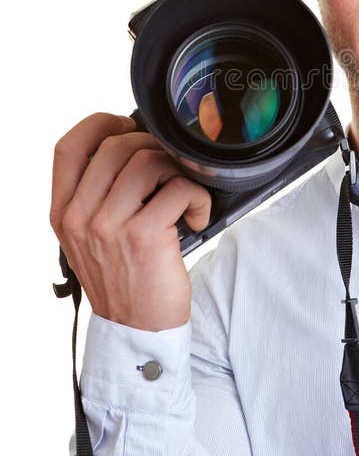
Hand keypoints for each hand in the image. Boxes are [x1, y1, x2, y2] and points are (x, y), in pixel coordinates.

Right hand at [50, 113, 210, 330]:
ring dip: (177, 173)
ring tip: (183, 198)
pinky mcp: (143, 236)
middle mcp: (79, 217)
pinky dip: (199, 198)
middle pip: (117, 146)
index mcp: (63, 213)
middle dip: (153, 149)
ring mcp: (108, 226)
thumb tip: (131, 145)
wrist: (138, 330)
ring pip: (148, 161)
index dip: (98, 124)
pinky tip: (197, 216)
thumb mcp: (91, 237)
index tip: (125, 125)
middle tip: (169, 173)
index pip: (68, 148)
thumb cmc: (125, 278)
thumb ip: (98, 196)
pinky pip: (179, 187)